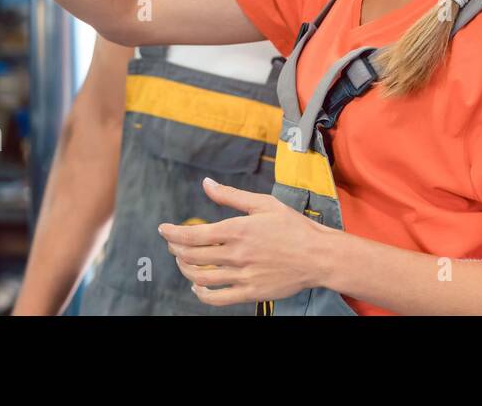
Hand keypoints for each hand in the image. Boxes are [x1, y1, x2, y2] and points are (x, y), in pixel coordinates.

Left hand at [158, 177, 330, 306]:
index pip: (193, 235)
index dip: (173, 233)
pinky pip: (217, 298)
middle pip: (192, 256)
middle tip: (173, 243)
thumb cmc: (293, 227)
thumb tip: (206, 184)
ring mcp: (242, 276)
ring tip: (183, 261)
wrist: (318, 256)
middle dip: (176, 248)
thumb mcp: (263, 204)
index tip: (163, 229)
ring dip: (185, 269)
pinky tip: (198, 287)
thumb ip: (231, 196)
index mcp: (237, 229)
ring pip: (200, 277)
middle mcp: (236, 254)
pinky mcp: (250, 293)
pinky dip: (201, 294)